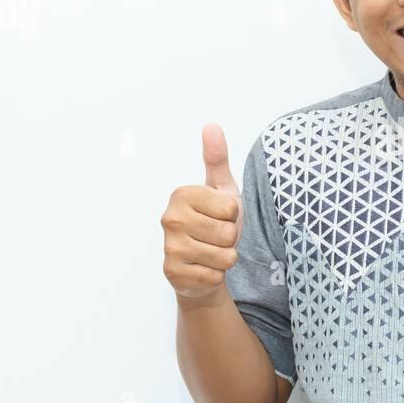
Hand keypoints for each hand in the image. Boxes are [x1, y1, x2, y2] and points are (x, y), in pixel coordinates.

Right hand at [161, 123, 243, 303]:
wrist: (202, 263)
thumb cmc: (214, 223)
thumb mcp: (222, 189)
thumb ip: (217, 159)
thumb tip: (211, 126)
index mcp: (181, 195)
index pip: (231, 209)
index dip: (233, 216)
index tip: (219, 216)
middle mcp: (169, 219)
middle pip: (228, 234)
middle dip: (231, 239)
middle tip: (216, 237)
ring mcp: (169, 248)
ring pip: (224, 257)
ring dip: (225, 258)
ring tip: (211, 252)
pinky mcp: (173, 274)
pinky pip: (215, 276)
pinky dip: (216, 275)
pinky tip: (203, 268)